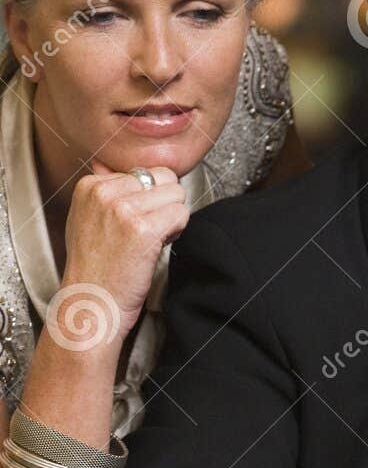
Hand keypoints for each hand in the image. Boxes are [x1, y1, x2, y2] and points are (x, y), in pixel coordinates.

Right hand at [59, 162, 190, 342]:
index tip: (133, 222)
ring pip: (176, 194)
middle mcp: (105, 192)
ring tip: (151, 240)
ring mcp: (123, 209)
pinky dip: (178, 231)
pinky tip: (158, 246)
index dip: (148, 198)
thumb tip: (107, 163)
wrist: (91, 304)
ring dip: (172, 218)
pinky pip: (181, 214)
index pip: (143, 171)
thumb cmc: (94, 269)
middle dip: (164, 204)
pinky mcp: (143, 229)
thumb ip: (103, 191)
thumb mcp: (86, 219)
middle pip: (164, 177)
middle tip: (148, 231)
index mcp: (91, 185)